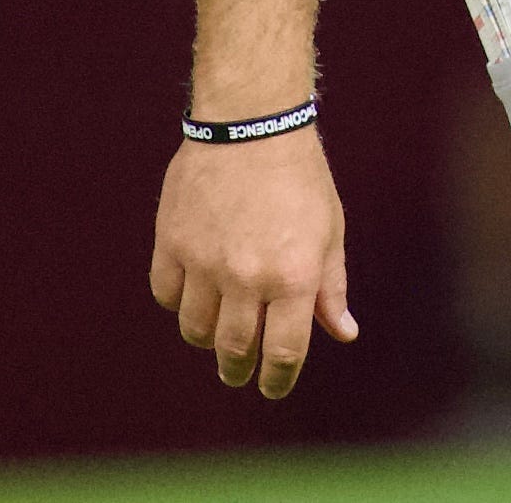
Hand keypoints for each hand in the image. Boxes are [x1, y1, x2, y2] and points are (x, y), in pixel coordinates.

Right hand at [149, 127, 356, 397]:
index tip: (272, 387)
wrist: (252, 123)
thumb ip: (331, 288)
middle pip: (234, 350)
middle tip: (239, 373)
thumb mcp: (330, 232)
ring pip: (196, 329)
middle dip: (239, 370)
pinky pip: (167, 295)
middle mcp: (247, 276)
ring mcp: (204, 261)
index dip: (278, 380)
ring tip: (217, 332)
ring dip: (208, 339)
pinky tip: (193, 293)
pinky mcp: (171, 242)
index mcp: (293, 277)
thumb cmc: (300, 177)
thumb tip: (343, 333)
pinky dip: (179, 302)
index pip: (284, 353)